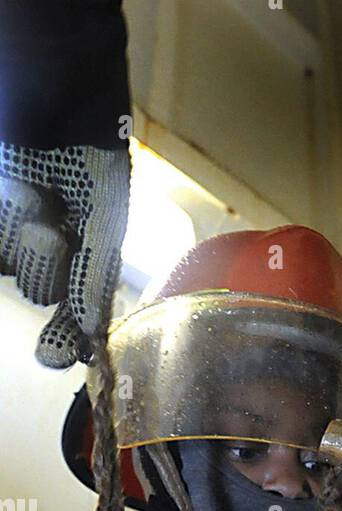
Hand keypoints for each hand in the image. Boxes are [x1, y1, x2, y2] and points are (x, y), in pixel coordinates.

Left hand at [0, 142, 129, 365]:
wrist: (54, 97)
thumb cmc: (90, 152)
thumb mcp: (106, 214)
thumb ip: (97, 272)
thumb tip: (92, 326)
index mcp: (89, 256)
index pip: (75, 313)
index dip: (65, 340)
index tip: (55, 359)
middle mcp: (54, 250)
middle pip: (39, 289)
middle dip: (43, 266)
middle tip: (51, 230)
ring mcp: (18, 232)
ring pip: (11, 265)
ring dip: (20, 234)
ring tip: (31, 191)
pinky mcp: (0, 216)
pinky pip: (0, 243)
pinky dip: (8, 220)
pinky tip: (19, 189)